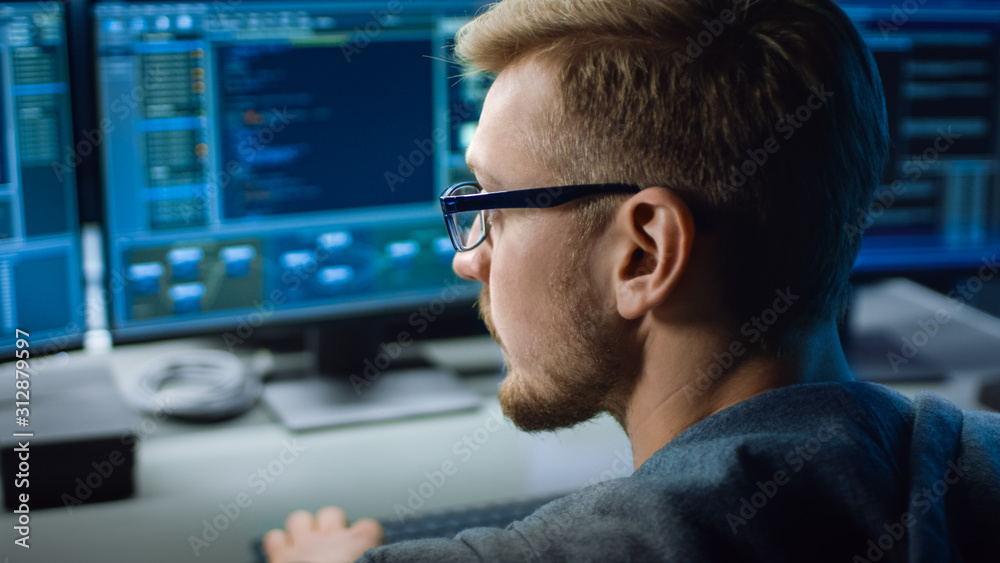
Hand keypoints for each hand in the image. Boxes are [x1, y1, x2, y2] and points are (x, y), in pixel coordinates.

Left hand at [264, 506, 382, 562]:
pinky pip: (274, 537)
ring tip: (306, 547)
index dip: (368, 537)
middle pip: (332, 514)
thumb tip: (374, 560)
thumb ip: (372, 559)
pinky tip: (283, 554)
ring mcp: (304, 543)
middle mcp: (331, 536)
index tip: (368, 550)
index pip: (369, 527)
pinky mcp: (281, 555)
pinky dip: (278, 544)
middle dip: (331, 526)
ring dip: (302, 531)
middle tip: (333, 547)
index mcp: (358, 542)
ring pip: (300, 519)